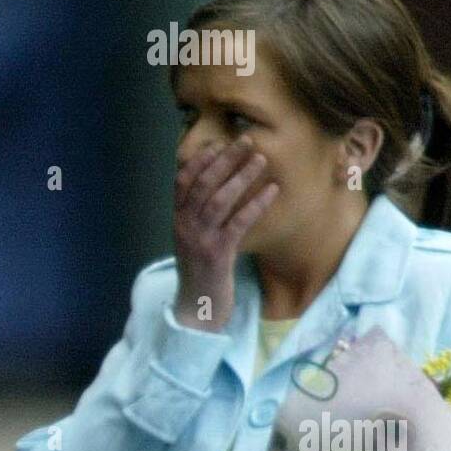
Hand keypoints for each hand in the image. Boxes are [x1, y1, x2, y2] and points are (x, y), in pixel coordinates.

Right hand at [174, 135, 278, 331]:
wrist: (197, 309)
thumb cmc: (201, 272)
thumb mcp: (194, 240)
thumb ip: (199, 216)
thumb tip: (218, 186)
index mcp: (178, 221)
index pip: (183, 182)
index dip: (200, 160)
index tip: (219, 142)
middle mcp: (185, 228)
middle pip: (202, 185)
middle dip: (225, 160)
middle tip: (247, 141)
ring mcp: (200, 241)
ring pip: (218, 200)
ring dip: (241, 176)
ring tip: (260, 159)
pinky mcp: (218, 255)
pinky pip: (239, 223)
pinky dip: (256, 204)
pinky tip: (272, 191)